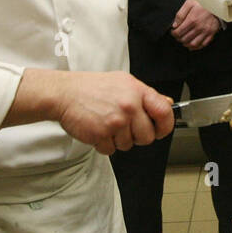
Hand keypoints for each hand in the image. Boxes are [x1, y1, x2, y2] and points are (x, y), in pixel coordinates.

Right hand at [54, 71, 174, 154]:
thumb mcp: (123, 82)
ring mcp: (115, 121)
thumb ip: (146, 94)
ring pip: (128, 145)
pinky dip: (104, 145)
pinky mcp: (101, 134)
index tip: (160, 129)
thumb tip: (167, 104)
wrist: (64, 93)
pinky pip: (111, 150)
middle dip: (137, 136)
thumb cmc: (91, 88)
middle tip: (124, 127)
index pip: (164, 112)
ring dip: (118, 140)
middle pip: (147, 136)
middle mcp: (129, 106)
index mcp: (137, 91)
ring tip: (107, 124)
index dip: (165, 125)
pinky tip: (98, 130)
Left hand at [170, 0, 219, 50]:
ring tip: (183, 41)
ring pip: (193, 44)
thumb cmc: (203, 2)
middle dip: (178, 39)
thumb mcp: (189, 3)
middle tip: (177, 36)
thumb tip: (174, 25)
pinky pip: (203, 44)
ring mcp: (206, 31)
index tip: (173, 32)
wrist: (216, 3)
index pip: (178, 32)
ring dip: (186, 44)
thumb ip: (180, 14)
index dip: (173, 33)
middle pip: (184, 39)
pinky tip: (192, 45)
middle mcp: (199, 27)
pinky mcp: (211, 33)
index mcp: (192, 20)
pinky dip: (196, 47)